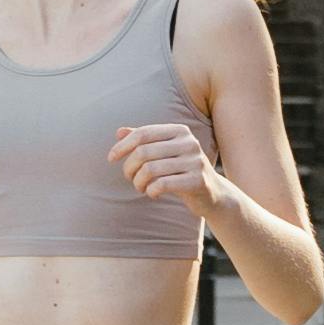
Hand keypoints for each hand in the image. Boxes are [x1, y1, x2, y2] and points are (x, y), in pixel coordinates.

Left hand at [103, 117, 221, 214]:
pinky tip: (152, 194)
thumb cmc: (181, 171)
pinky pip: (162, 185)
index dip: (122, 146)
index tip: (110, 159)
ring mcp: (195, 161)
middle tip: (130, 178)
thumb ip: (143, 141)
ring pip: (150, 169)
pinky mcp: (198, 180)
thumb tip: (119, 132)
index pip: (143, 134)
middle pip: (143, 152)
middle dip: (129, 167)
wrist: (212, 193)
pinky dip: (151, 191)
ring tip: (140, 187)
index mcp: (179, 131)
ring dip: (138, 182)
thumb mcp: (163, 153)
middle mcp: (189, 142)